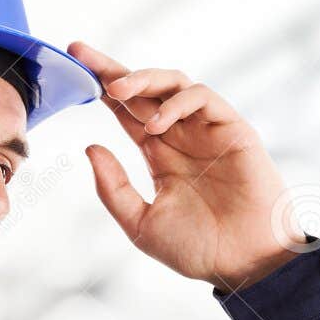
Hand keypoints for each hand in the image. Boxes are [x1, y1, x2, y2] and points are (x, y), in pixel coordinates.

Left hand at [68, 42, 298, 289]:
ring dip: (142, 80)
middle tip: (82, 56)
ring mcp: (207, 131)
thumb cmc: (199, 249)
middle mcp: (182, 137)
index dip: (102, 89)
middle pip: (144, 90)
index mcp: (159, 156)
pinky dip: (177, 102)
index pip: (127, 112)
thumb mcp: (141, 224)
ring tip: (116, 90)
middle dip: (112, 70)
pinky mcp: (233, 130)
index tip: (74, 67)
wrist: (245, 263)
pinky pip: (204, 98)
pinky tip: (157, 123)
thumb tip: (91, 148)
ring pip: (173, 84)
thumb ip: (114, 189)